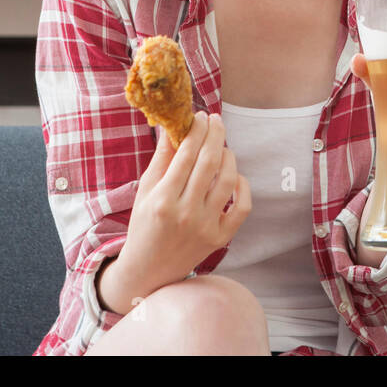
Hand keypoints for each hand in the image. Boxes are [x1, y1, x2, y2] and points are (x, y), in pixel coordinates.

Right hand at [119, 111, 250, 290]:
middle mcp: (186, 213)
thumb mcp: (145, 191)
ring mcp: (206, 227)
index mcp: (162, 200)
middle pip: (209, 162)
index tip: (200, 116)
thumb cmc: (144, 225)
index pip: (186, 154)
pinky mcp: (220, 239)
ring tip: (221, 147)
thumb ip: (161, 159)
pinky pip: (242, 207)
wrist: (150, 270)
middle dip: (215, 134)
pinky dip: (242, 186)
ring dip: (228, 156)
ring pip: (228, 180)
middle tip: (215, 119)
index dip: (196, 130)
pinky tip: (234, 175)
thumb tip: (172, 125)